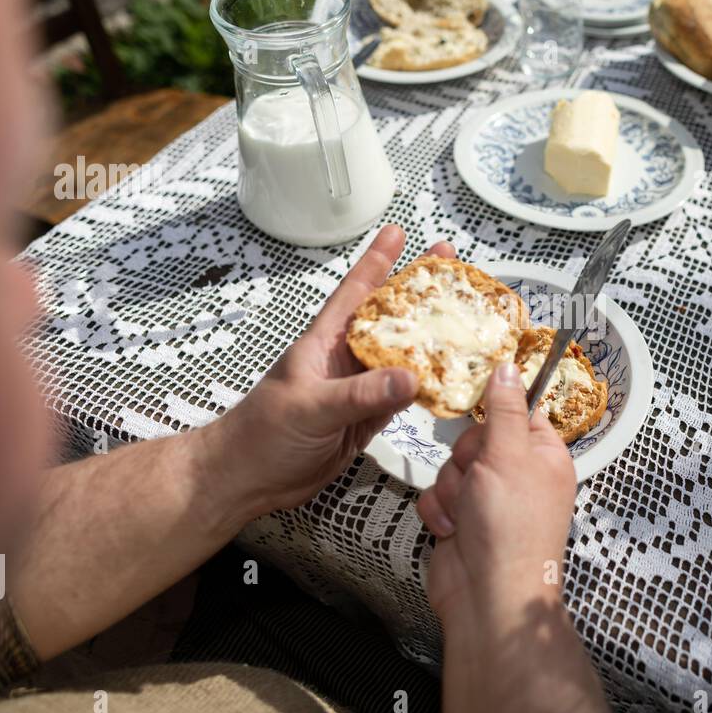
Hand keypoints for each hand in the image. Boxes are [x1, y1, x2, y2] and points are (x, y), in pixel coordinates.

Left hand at [203, 225, 454, 523]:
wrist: (247, 480)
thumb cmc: (260, 434)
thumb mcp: (309, 407)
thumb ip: (359, 393)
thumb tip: (410, 377)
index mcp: (324, 344)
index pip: (354, 293)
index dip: (376, 262)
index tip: (397, 232)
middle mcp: (344, 360)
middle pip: (390, 319)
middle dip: (419, 292)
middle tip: (451, 266)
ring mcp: (358, 389)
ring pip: (403, 357)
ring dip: (431, 340)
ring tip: (464, 318)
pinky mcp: (366, 419)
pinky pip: (403, 396)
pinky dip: (427, 388)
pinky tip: (449, 378)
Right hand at [417, 362, 577, 625]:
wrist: (488, 595)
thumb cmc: (510, 526)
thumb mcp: (509, 455)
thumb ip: (504, 408)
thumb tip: (509, 365)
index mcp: (544, 457)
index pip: (519, 413)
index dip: (496, 417)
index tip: (483, 420)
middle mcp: (519, 476)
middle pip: (476, 438)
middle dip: (466, 459)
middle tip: (478, 481)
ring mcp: (489, 500)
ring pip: (451, 467)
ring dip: (451, 489)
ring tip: (467, 514)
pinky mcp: (461, 519)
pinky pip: (437, 495)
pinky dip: (439, 512)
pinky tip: (452, 530)